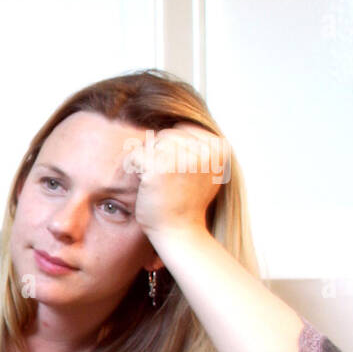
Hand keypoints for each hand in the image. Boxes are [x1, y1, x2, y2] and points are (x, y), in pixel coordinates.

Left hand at [125, 125, 225, 241]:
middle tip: (163, 181)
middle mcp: (205, 149)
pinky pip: (136, 155)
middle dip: (158, 155)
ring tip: (155, 183)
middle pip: (165, 135)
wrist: (180, 231)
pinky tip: (144, 185)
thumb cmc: (186, 203)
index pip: (182, 130)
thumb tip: (178, 120)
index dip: (171, 151)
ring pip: (150, 143)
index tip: (175, 174)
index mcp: (219, 147)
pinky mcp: (161, 167)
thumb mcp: (204, 170)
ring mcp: (184, 157)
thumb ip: (198, 147)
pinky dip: (133, 169)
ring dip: (146, 162)